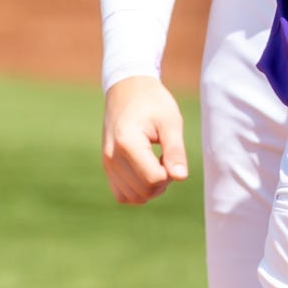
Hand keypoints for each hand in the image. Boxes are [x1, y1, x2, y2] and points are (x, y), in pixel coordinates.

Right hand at [102, 75, 190, 203]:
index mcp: (127, 143)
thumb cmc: (152, 102)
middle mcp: (112, 157)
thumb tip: (180, 177)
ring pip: (134, 197)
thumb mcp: (170, 122)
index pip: (154, 179)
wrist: (127, 89)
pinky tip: (146, 171)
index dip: (170, 173)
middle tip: (167, 158)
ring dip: (152, 188)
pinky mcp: (107, 168)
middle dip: (163, 182)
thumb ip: (175, 151)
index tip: (171, 154)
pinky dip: (138, 191)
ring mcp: (107, 164)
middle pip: (145, 191)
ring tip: (157, 163)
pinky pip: (123, 195)